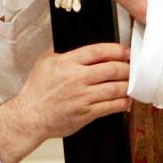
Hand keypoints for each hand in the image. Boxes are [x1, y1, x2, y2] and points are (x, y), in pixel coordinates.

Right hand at [0, 42, 130, 162]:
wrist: (30, 116)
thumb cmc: (36, 90)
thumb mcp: (45, 62)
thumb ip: (62, 52)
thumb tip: (76, 46)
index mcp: (67, 63)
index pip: (99, 51)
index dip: (117, 50)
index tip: (126, 52)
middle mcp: (77, 78)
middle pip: (112, 69)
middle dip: (127, 68)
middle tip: (132, 67)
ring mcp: (83, 97)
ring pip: (115, 88)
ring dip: (128, 85)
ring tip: (132, 83)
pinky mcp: (87, 113)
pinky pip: (111, 106)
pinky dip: (123, 103)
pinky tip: (126, 100)